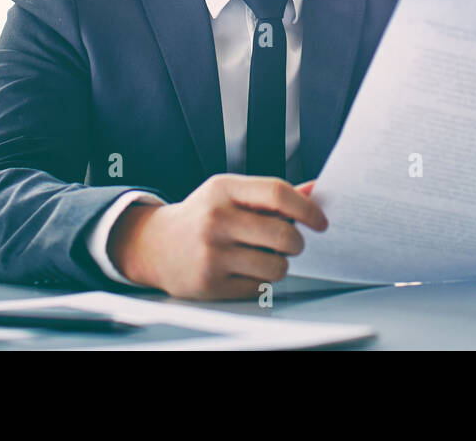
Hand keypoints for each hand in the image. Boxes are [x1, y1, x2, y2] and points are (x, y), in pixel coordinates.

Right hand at [108, 174, 325, 299]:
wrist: (155, 245)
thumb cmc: (203, 215)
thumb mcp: (231, 193)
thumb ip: (273, 194)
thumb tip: (316, 190)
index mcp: (224, 189)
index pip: (278, 193)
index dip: (307, 208)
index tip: (320, 221)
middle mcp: (216, 219)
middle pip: (284, 234)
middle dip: (297, 242)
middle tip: (291, 242)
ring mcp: (211, 253)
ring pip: (276, 266)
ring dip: (280, 264)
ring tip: (264, 256)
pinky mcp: (209, 284)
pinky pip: (259, 287)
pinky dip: (260, 281)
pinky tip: (244, 269)